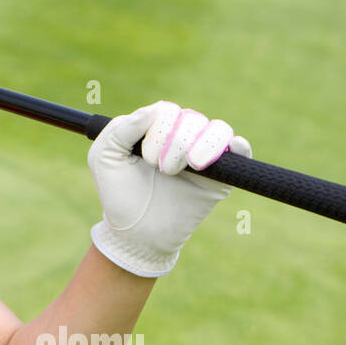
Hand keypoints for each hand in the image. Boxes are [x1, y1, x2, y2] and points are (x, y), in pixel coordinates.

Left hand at [87, 100, 251, 277]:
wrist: (137, 233)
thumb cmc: (119, 194)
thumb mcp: (104, 157)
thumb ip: (120, 128)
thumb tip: (155, 110)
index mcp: (154, 129)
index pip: (167, 110)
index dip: (159, 129)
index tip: (146, 157)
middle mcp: (181, 137)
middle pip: (192, 118)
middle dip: (175, 143)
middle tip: (161, 170)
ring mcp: (203, 154)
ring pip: (217, 129)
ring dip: (198, 147)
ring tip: (184, 170)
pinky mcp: (222, 175)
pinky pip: (241, 149)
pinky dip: (238, 146)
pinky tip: (227, 152)